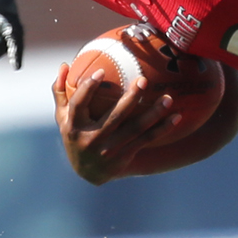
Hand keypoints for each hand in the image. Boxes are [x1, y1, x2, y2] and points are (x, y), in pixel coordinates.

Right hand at [52, 64, 181, 183]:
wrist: (87, 173)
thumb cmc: (76, 135)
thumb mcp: (63, 118)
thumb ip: (61, 92)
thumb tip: (64, 65)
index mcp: (74, 126)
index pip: (79, 105)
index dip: (88, 89)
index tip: (101, 73)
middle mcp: (92, 139)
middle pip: (114, 117)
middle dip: (131, 99)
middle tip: (143, 80)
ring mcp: (110, 149)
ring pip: (135, 130)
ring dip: (153, 114)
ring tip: (168, 98)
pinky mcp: (125, 156)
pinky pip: (147, 140)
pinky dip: (162, 129)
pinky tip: (176, 117)